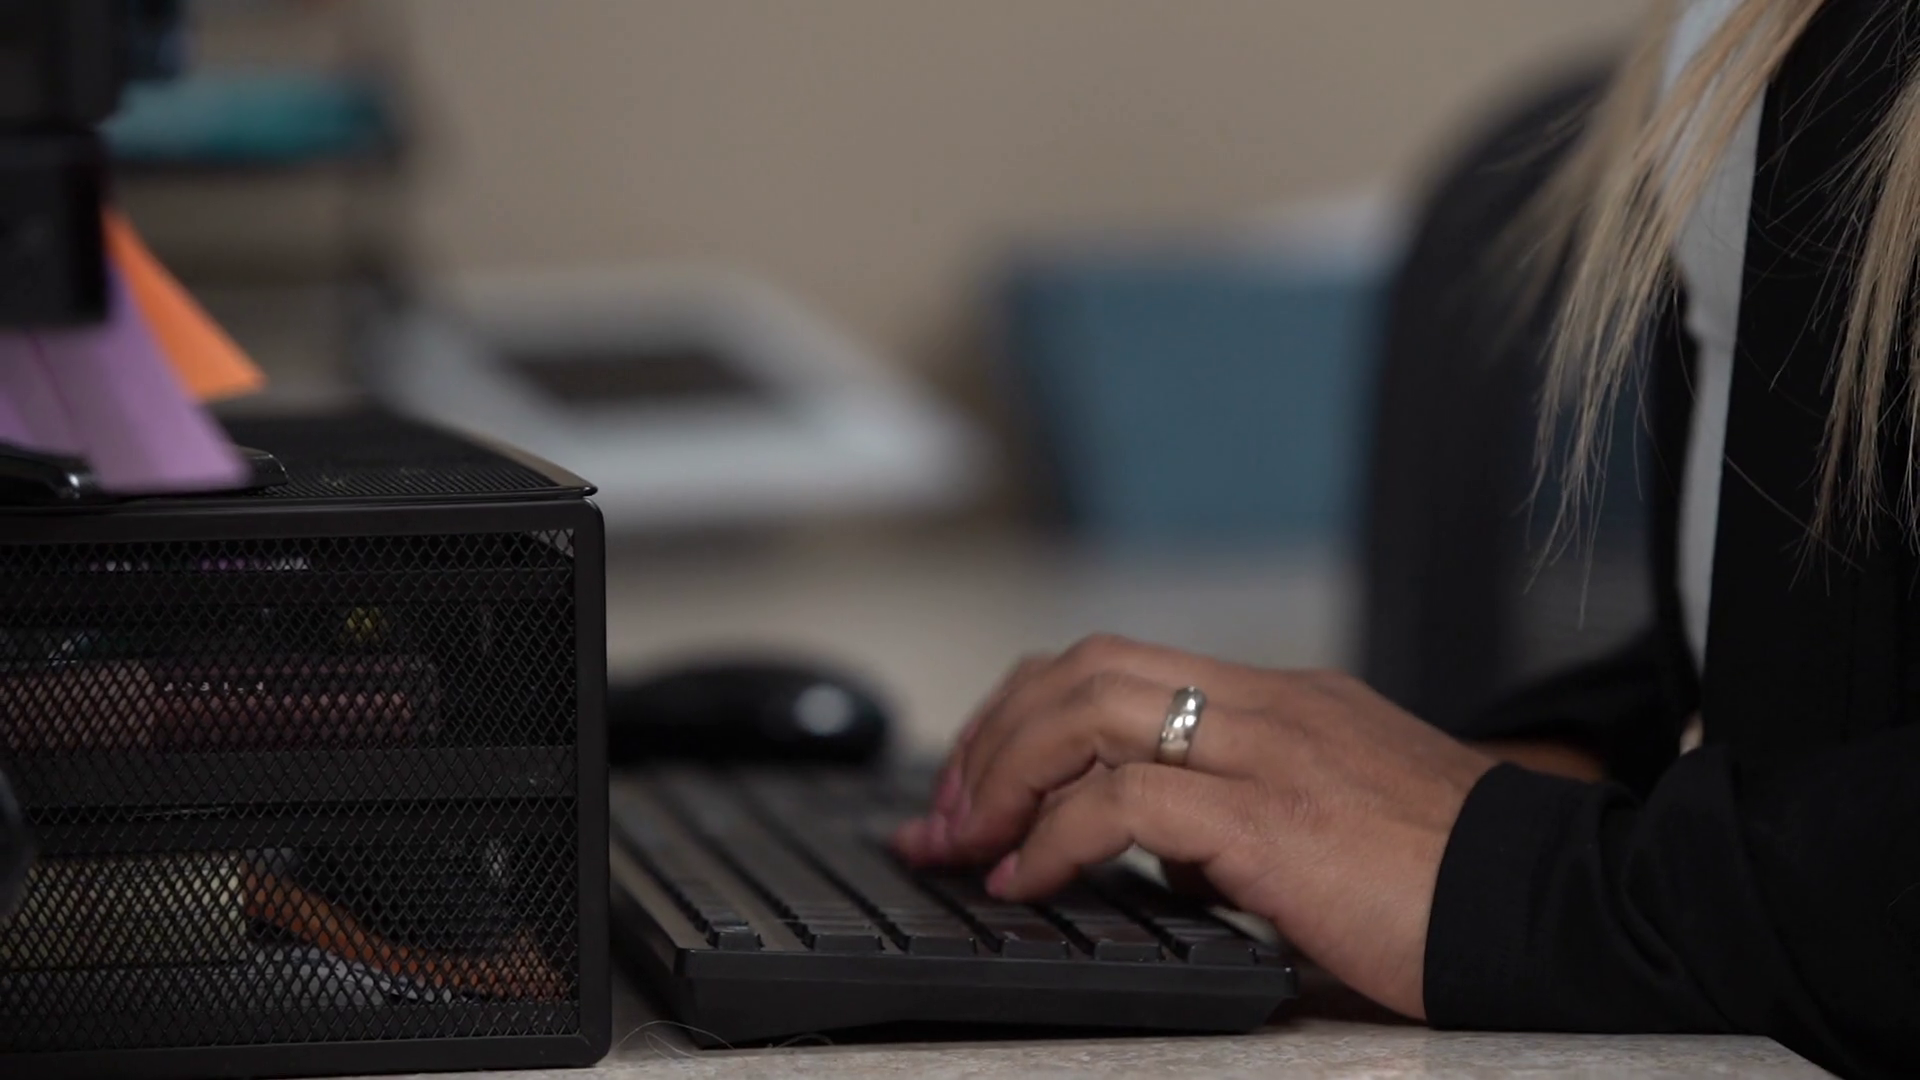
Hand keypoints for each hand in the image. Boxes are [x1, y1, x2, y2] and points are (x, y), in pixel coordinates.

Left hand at [892, 634, 1497, 1019]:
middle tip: (945, 814)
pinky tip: (1028, 880)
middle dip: (992, 735)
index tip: (980, 783)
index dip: (1029, 714)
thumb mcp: (1336, 828)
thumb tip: (1156, 855)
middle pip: (1084, 668)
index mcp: (1282, 701)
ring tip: (964, 841)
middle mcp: (1268, 706)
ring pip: (1090, 709)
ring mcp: (1271, 751)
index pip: (1120, 666)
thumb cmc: (1456, 885)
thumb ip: (1242, 822)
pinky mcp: (1275, 818)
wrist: (1565, 909)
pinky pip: (1124, 802)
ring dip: (1002, 774)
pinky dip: (1055, 839)